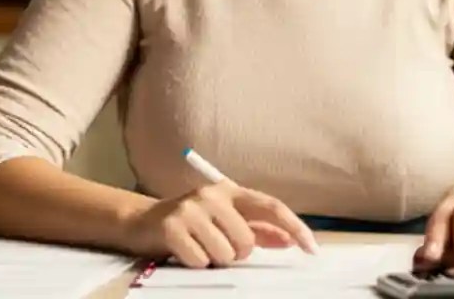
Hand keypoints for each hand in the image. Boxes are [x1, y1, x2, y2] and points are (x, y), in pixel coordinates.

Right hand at [121, 180, 318, 267]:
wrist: (142, 221)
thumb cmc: (191, 224)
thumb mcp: (225, 221)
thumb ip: (257, 229)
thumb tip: (289, 240)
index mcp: (231, 191)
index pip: (271, 207)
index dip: (294, 227)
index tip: (311, 248)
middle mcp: (213, 195)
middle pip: (247, 239)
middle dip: (238, 253)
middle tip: (220, 249)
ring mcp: (192, 209)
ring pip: (226, 253)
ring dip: (215, 259)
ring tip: (200, 247)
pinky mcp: (173, 227)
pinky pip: (200, 260)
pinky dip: (195, 263)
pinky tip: (184, 251)